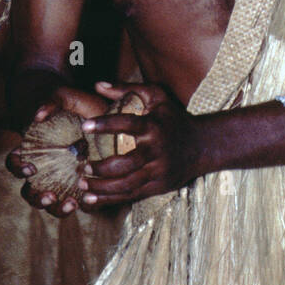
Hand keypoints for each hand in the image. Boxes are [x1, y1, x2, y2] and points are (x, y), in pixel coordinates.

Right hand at [6, 85, 107, 215]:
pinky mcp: (83, 186)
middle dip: (37, 199)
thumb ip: (51, 101)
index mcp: (33, 152)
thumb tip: (38, 116)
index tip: (31, 168)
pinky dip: (83, 206)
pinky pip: (79, 203)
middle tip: (49, 196)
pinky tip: (91, 201)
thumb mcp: (63, 96)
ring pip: (51, 205)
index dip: (19, 168)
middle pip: (30, 193)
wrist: (92, 111)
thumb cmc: (72, 104)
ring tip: (70, 204)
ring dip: (56, 209)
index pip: (14, 164)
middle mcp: (44, 171)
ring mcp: (62, 180)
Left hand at [75, 80, 202, 208]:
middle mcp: (156, 151)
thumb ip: (127, 89)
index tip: (85, 126)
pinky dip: (110, 199)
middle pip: (126, 164)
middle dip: (101, 168)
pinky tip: (91, 199)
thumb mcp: (157, 97)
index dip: (105, 125)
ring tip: (82, 183)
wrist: (202, 146)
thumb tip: (97, 85)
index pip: (127, 124)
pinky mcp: (157, 187)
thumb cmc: (173, 119)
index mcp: (154, 127)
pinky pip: (131, 196)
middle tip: (82, 165)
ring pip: (127, 185)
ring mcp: (157, 172)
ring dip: (102, 187)